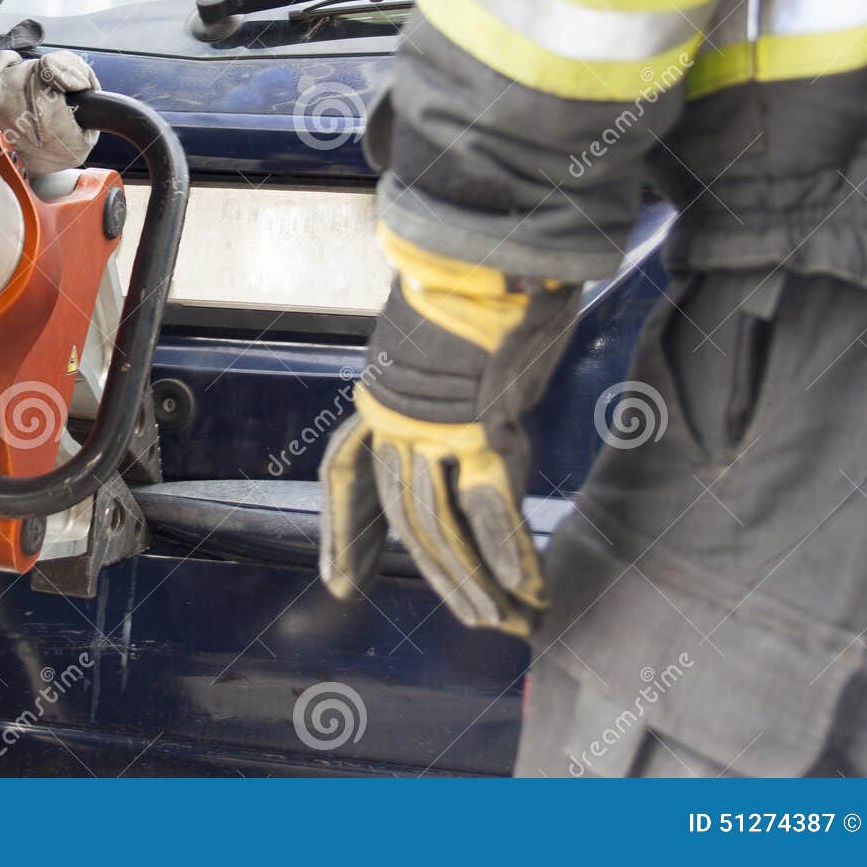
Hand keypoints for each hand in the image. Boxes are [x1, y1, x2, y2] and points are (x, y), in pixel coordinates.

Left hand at [319, 229, 577, 636]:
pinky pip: (488, 510)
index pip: (346, 480)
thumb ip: (447, 386)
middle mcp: (394, 422)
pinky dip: (509, 553)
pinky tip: (526, 587)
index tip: (340, 583)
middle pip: (405, 519)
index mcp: (379, 399)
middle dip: (440, 576)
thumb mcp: (443, 346)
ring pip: (441, 527)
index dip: (346, 536)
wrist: (481, 248)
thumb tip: (477, 415)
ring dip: (475, 580)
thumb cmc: (475, 283)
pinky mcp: (476, 432)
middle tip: (472, 618)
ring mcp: (432, 430)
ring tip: (500, 618)